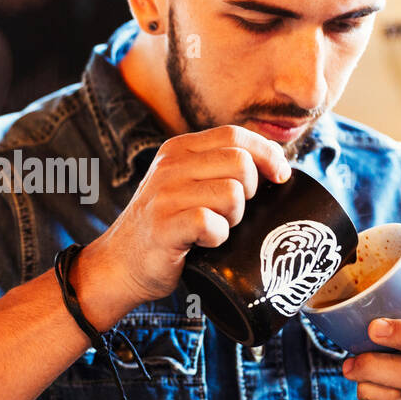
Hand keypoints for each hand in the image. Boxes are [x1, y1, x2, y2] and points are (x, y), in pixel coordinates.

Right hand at [73, 125, 289, 326]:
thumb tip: (276, 163)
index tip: (280, 175)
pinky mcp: (164, 225)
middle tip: (232, 212)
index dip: (267, 153)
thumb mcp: (184, 183)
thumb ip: (217, 168)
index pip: (235, 134)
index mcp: (178, 149)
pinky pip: (211, 222)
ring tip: (215, 228)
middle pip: (240, 163)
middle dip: (251, 191)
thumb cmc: (166, 227)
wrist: (120, 265)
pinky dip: (217, 237)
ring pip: (232, 193)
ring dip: (233, 218)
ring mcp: (165, 195)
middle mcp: (170, 165)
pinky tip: (204, 243)